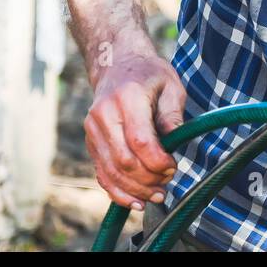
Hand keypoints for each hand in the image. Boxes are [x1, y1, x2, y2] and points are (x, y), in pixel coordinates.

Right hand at [83, 43, 186, 209]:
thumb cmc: (150, 76)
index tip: (173, 167)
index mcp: (127, 97)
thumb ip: (173, 114)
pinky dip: (118, 192)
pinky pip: (102, 173)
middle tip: (168, 182)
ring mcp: (93, 129)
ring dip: (135, 190)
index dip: (157, 161)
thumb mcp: (171, 86)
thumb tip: (175, 143)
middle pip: (124, 160)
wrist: (117, 65)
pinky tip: (136, 201)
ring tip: (157, 196)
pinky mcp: (91, 142)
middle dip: (149, 179)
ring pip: (111, 171)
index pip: (139, 139)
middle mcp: (104, 114)